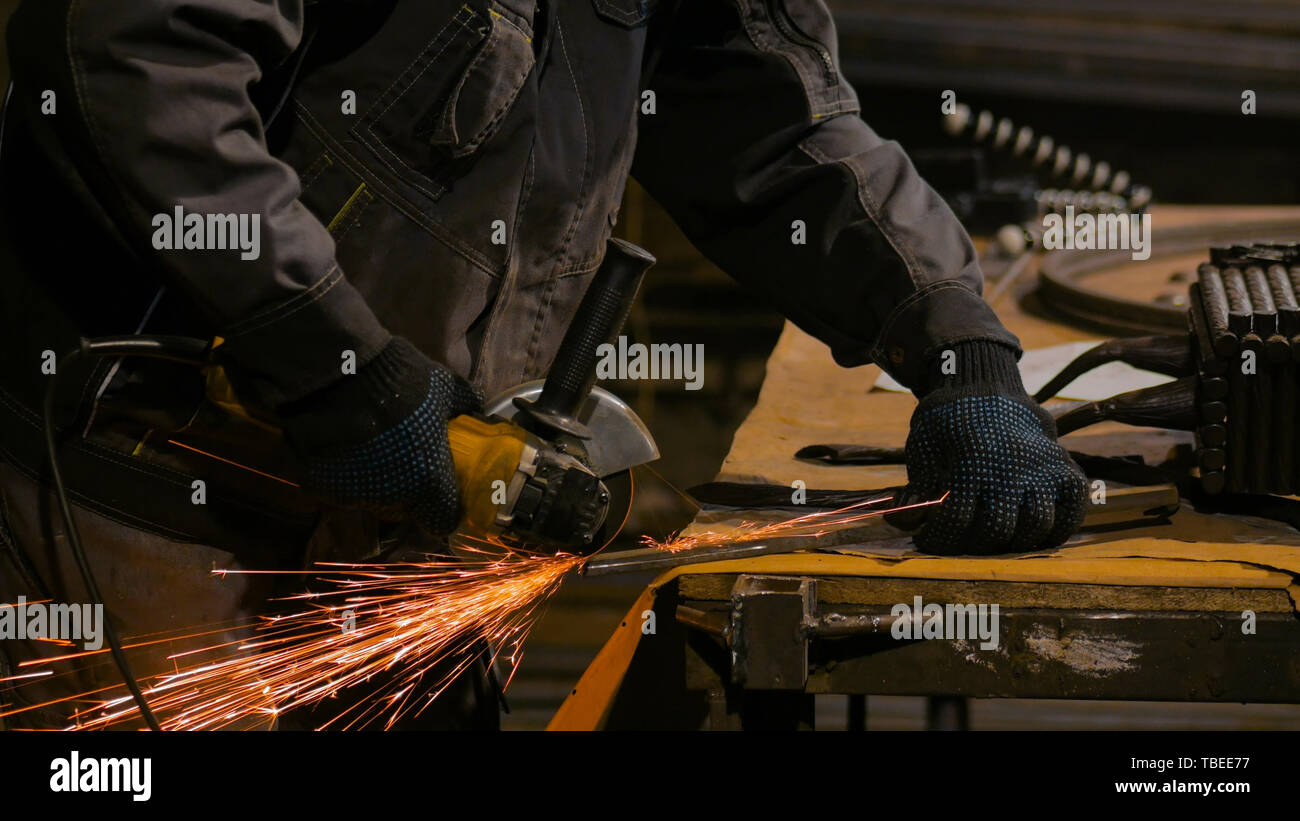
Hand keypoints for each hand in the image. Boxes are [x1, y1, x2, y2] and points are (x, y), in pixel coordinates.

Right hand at [280, 336, 481, 535]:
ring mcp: (352, 496)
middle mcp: (392, 499)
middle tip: (406, 457)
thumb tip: (476, 405)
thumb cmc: (401, 382)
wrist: (337, 373)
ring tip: (372, 446)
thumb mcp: (444, 386)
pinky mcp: (318, 486)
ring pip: (369, 500)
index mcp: (429, 483)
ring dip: (374, 480)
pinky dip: (340, 471)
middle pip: (404, 510)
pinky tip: (342, 443)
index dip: (443, 506)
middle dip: (408, 491)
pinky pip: (336, 486)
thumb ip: (464, 402)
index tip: (442, 487)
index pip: (443, 521)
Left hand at [903, 343, 1086, 554]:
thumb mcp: (923, 444)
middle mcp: (1012, 465)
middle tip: (960, 541)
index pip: (957, 519)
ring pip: (1038, 524)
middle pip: (998, 528)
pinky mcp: (1064, 467)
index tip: (927, 541)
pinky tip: (1035, 534)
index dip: (939, 539)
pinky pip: (1074, 506)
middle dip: (972, 544)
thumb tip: (900, 520)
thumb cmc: (947, 419)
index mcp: (972, 458)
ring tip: (993, 540)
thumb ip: (916, 484)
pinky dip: (1060, 527)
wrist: (985, 384)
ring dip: (1013, 541)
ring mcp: (1042, 467)